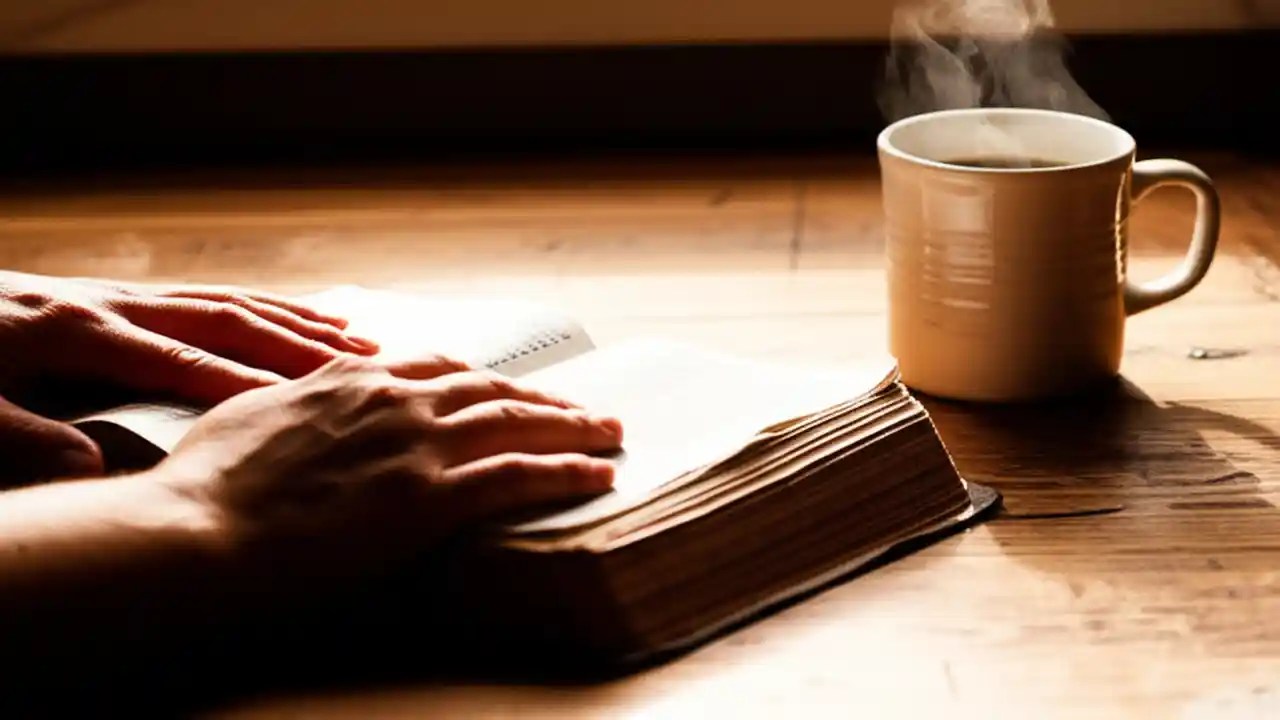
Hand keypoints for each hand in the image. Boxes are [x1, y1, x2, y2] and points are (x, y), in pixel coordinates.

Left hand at [0, 271, 376, 482]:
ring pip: (225, 301)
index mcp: (80, 334)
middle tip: (376, 366)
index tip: (324, 407)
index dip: (257, 385)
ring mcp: (115, 294)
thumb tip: (96, 467)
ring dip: (296, 320)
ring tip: (361, 338)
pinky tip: (293, 317)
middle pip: (228, 320)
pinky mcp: (110, 295)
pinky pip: (203, 296)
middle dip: (303, 345)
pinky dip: (259, 306)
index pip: (187, 363)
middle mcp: (112, 304)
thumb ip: (23, 439)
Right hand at [154, 355, 621, 584]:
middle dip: (545, 398)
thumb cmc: (208, 484)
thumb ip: (297, 402)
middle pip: (493, 389)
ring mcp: (418, 444)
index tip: (513, 390)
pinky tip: (596, 475)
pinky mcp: (432, 495)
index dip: (487, 380)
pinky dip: (565, 471)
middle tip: (582, 408)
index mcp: (353, 379)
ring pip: (519, 422)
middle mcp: (396, 399)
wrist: (200, 532)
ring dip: (573, 426)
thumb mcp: (250, 416)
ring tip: (609, 434)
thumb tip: (308, 398)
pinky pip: (519, 476)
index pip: (442, 367)